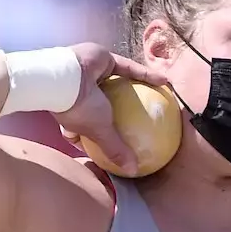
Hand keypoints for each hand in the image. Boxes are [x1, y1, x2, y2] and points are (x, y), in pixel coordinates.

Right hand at [55, 43, 170, 175]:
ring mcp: (93, 76)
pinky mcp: (103, 59)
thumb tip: (132, 171)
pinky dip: (146, 75)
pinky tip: (165, 81)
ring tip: (158, 96)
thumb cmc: (78, 108)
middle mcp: (82, 95)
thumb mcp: (99, 132)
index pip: (83, 128)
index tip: (111, 141)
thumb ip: (114, 149)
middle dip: (119, 108)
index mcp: (75, 114)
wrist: (65, 77)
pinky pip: (128, 69)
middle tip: (138, 116)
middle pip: (103, 103)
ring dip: (138, 88)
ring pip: (119, 83)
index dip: (96, 135)